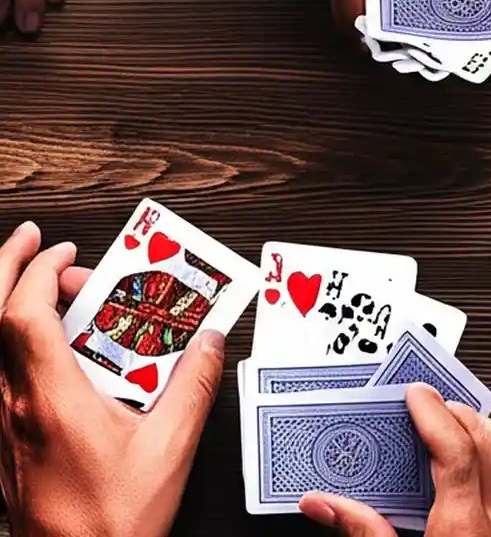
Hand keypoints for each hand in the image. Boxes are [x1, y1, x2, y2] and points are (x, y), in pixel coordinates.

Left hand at [0, 222, 225, 536]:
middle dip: (7, 269)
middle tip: (31, 242)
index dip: (39, 270)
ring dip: (12, 308)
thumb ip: (192, 387)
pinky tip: (51, 355)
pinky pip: (2, 378)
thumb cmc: (110, 522)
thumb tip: (209, 343)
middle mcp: (13, 406)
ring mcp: (1, 426)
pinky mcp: (3, 444)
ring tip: (50, 294)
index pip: (24, 312)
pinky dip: (19, 346)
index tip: (65, 251)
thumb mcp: (170, 448)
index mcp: (49, 399)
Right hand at [298, 384, 490, 536]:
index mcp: (464, 534)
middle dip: (466, 419)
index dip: (434, 412)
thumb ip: (364, 534)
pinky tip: (479, 510)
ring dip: (488, 453)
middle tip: (433, 417)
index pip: (456, 447)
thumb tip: (324, 504)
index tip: (416, 395)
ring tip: (451, 459)